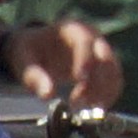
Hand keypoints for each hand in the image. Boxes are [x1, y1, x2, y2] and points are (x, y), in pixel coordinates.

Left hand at [0, 13, 126, 107]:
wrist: (37, 50)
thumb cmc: (29, 52)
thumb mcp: (23, 60)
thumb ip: (33, 76)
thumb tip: (48, 95)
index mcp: (72, 29)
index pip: (85, 41)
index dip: (85, 60)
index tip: (80, 79)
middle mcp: (93, 38)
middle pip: (105, 57)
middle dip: (96, 81)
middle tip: (77, 101)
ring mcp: (102, 53)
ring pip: (113, 72)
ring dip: (103, 92)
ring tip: (83, 108)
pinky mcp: (104, 68)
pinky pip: (114, 82)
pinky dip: (107, 96)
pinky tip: (92, 108)